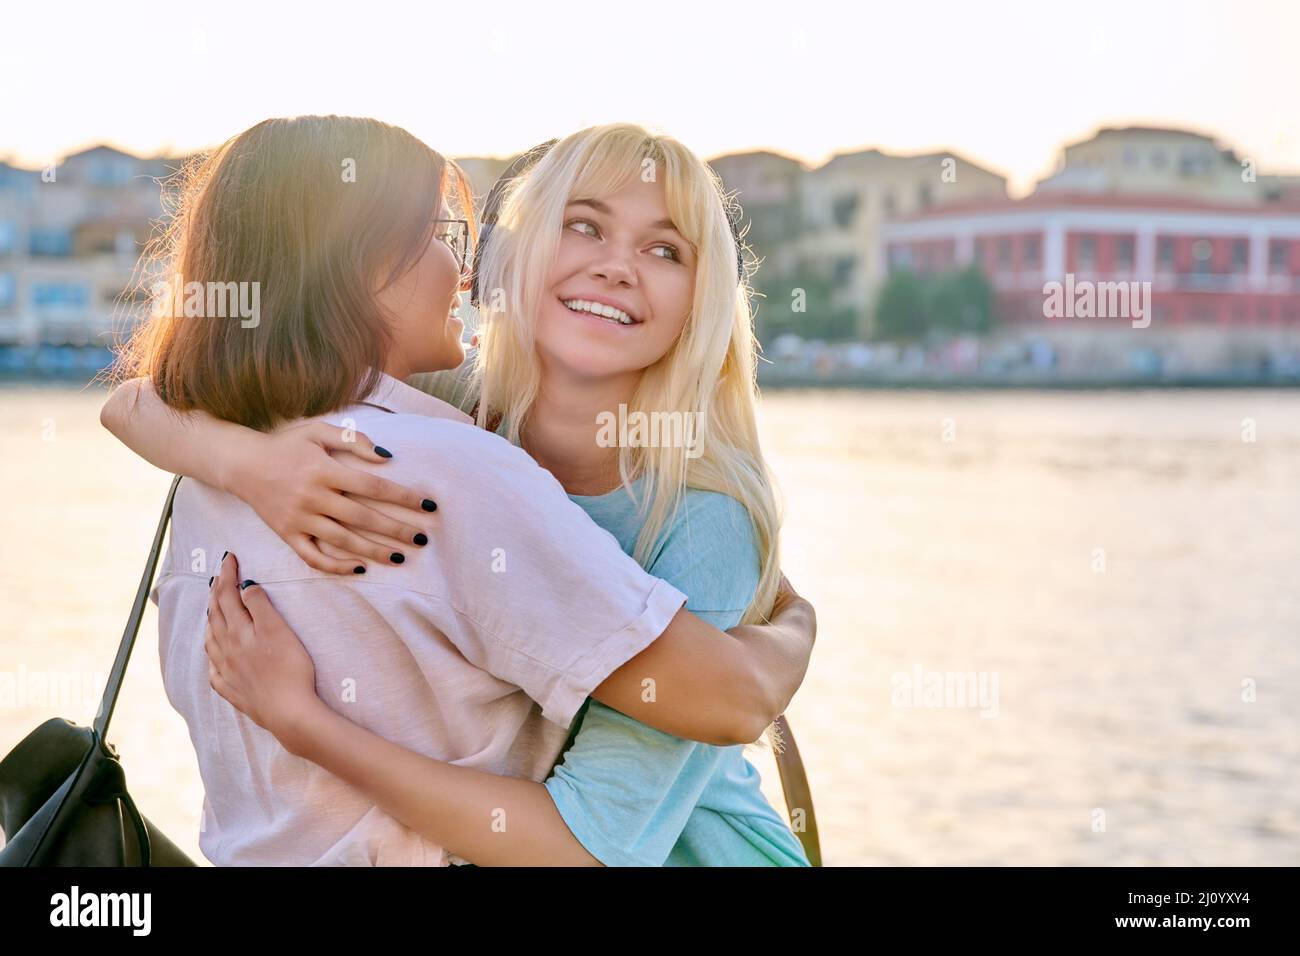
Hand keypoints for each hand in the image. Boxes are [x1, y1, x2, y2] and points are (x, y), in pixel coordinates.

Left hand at [205, 552, 322, 753]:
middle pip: (215, 614)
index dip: (227, 574)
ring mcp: (226, 671)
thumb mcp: (278, 630)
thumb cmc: (289, 669)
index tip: (229, 557)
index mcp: (238, 630)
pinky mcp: (232, 690)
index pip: (227, 595)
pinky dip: (211, 654)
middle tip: (219, 576)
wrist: (288, 712)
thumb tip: (245, 587)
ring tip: (213, 608)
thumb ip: (260, 606)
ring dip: (211, 619)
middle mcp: (226, 649)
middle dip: (216, 592)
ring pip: (211, 639)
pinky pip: (214, 668)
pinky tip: (214, 655)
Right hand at [229, 422, 439, 573]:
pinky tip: (361, 568)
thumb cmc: (286, 445)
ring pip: (343, 541)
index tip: (428, 506)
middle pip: (363, 518)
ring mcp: (299, 519)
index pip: (373, 486)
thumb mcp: (317, 431)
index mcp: (324, 470)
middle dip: (396, 530)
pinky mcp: (287, 534)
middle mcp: (313, 496)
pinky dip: (337, 566)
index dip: (403, 497)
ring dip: (374, 551)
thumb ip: (353, 440)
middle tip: (421, 539)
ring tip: (400, 557)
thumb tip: (387, 456)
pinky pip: (314, 557)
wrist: (242, 463)